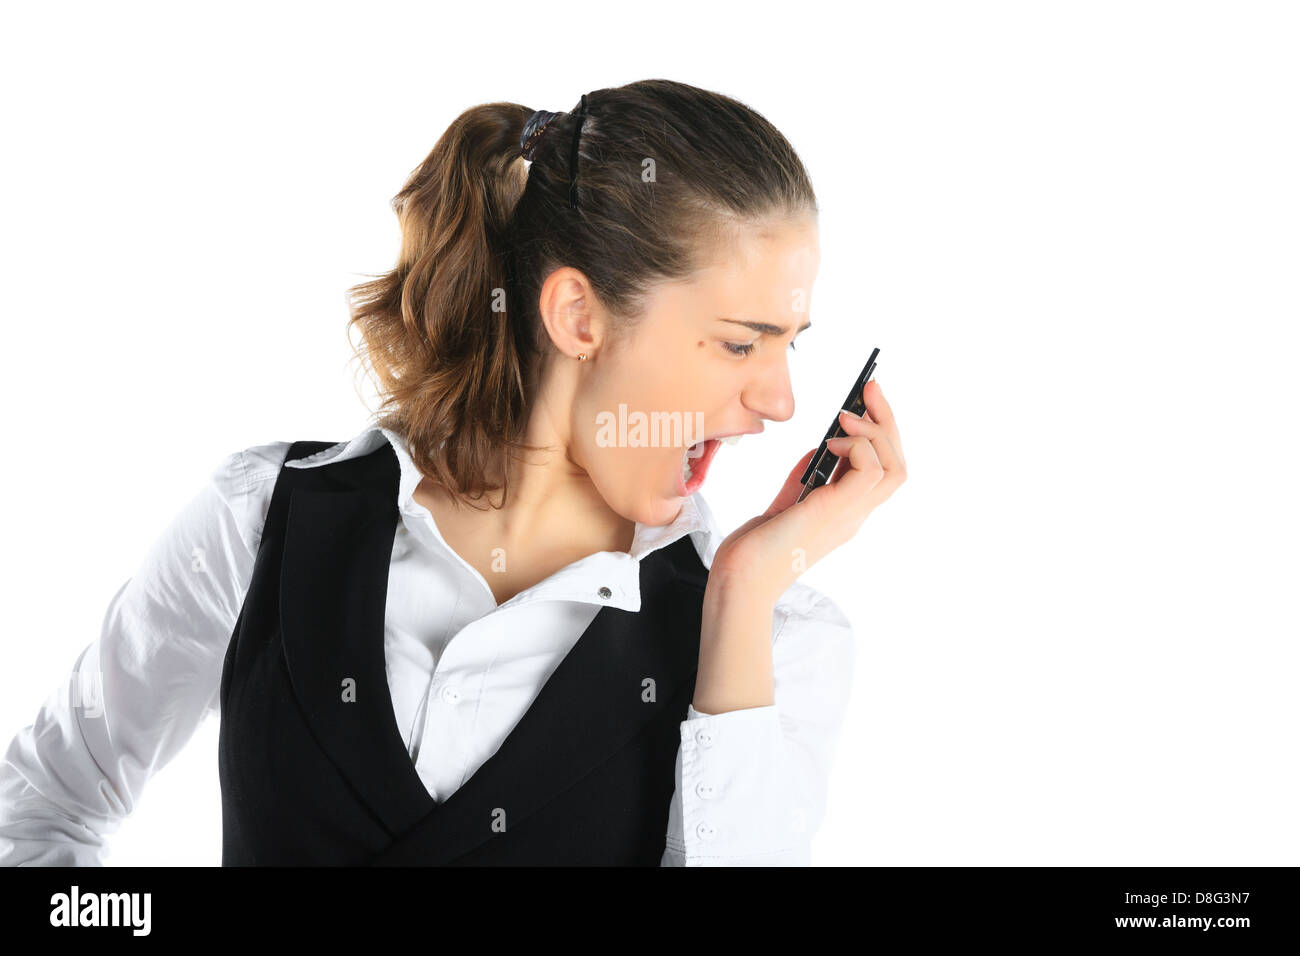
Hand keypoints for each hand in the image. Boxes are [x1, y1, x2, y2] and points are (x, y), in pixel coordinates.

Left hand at [708, 378, 906, 602]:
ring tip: (845, 419)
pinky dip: (856, 448)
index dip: (880, 434)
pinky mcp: (834, 511)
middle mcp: (855, 514)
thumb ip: (805, 478)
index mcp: (846, 513)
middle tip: (868, 390)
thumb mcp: (784, 503)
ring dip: (874, 432)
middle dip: (887, 421)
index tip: (865, 402)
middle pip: (898, 464)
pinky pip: (870, 471)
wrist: (740, 580)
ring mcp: (849, 515)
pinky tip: (829, 444)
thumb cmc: (755, 549)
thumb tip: (822, 447)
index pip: (884, 470)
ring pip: (895, 467)